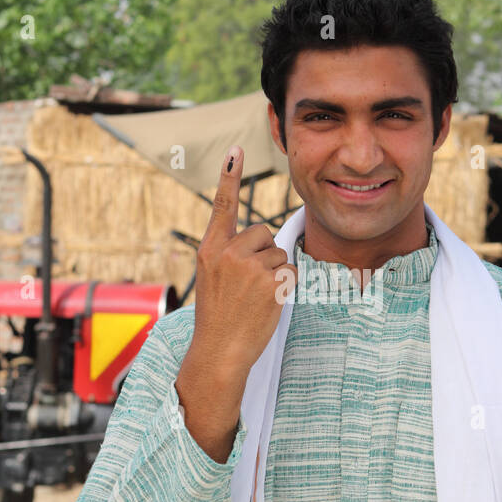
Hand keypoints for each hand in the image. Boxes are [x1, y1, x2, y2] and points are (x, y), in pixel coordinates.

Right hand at [187, 145, 296, 373]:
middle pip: (263, 233)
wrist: (219, 351)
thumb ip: (230, 255)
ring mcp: (249, 267)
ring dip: (275, 274)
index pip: (223, 207)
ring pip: (279, 254)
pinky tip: (267, 304)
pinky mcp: (271, 282)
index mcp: (210, 249)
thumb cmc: (219, 317)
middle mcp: (228, 253)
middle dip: (264, 254)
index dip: (229, 177)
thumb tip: (266, 241)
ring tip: (255, 298)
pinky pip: (291, 272)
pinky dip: (286, 288)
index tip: (235, 150)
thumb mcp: (213, 279)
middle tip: (249, 284)